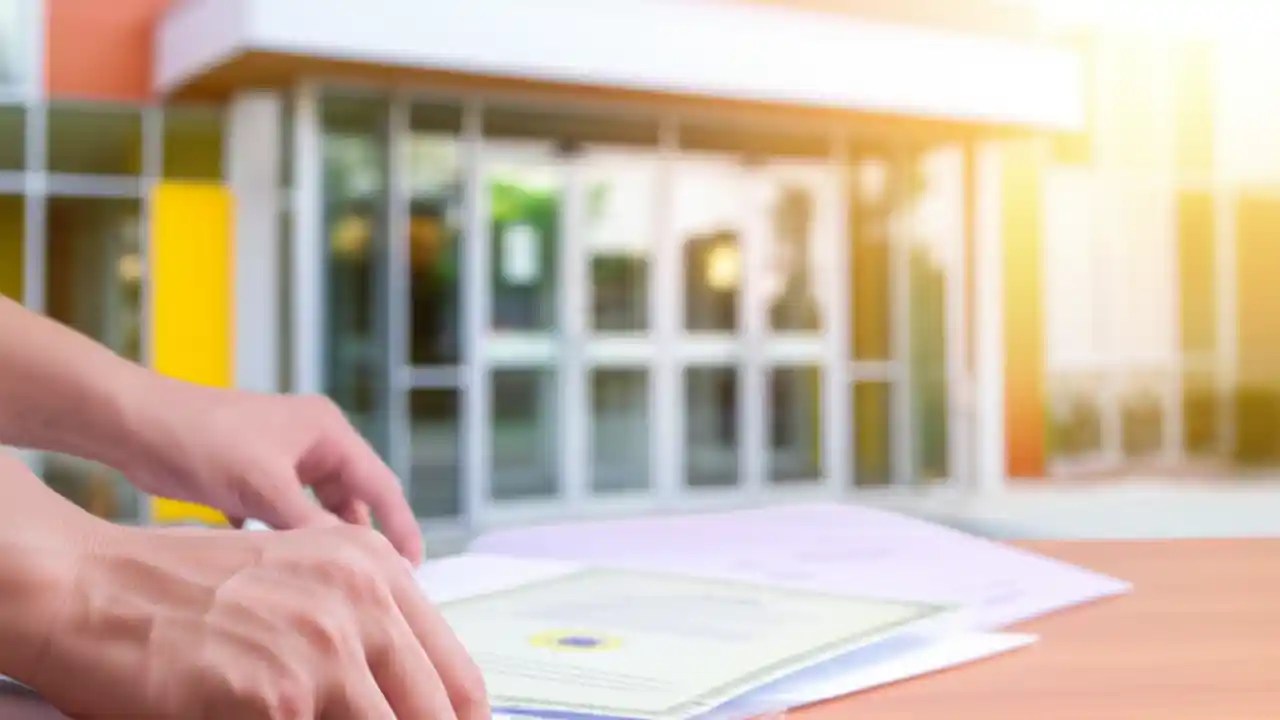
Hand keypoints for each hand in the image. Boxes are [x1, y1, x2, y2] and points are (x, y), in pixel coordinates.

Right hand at [16, 520, 488, 719]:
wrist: (95, 587)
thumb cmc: (189, 591)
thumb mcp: (302, 581)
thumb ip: (364, 630)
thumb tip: (410, 700)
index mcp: (378, 570)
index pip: (458, 678)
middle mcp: (364, 601)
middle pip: (439, 715)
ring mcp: (325, 648)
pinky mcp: (280, 697)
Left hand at [122, 380, 423, 562]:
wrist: (136, 424)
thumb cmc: (202, 440)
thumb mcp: (263, 486)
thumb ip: (309, 524)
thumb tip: (349, 560)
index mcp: (327, 432)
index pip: (380, 484)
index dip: (400, 526)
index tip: (412, 566)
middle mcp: (311, 441)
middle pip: (352, 497)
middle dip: (361, 536)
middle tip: (370, 579)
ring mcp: (280, 457)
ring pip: (316, 508)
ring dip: (320, 538)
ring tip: (328, 577)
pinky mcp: (251, 475)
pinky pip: (284, 513)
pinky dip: (286, 536)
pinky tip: (280, 562)